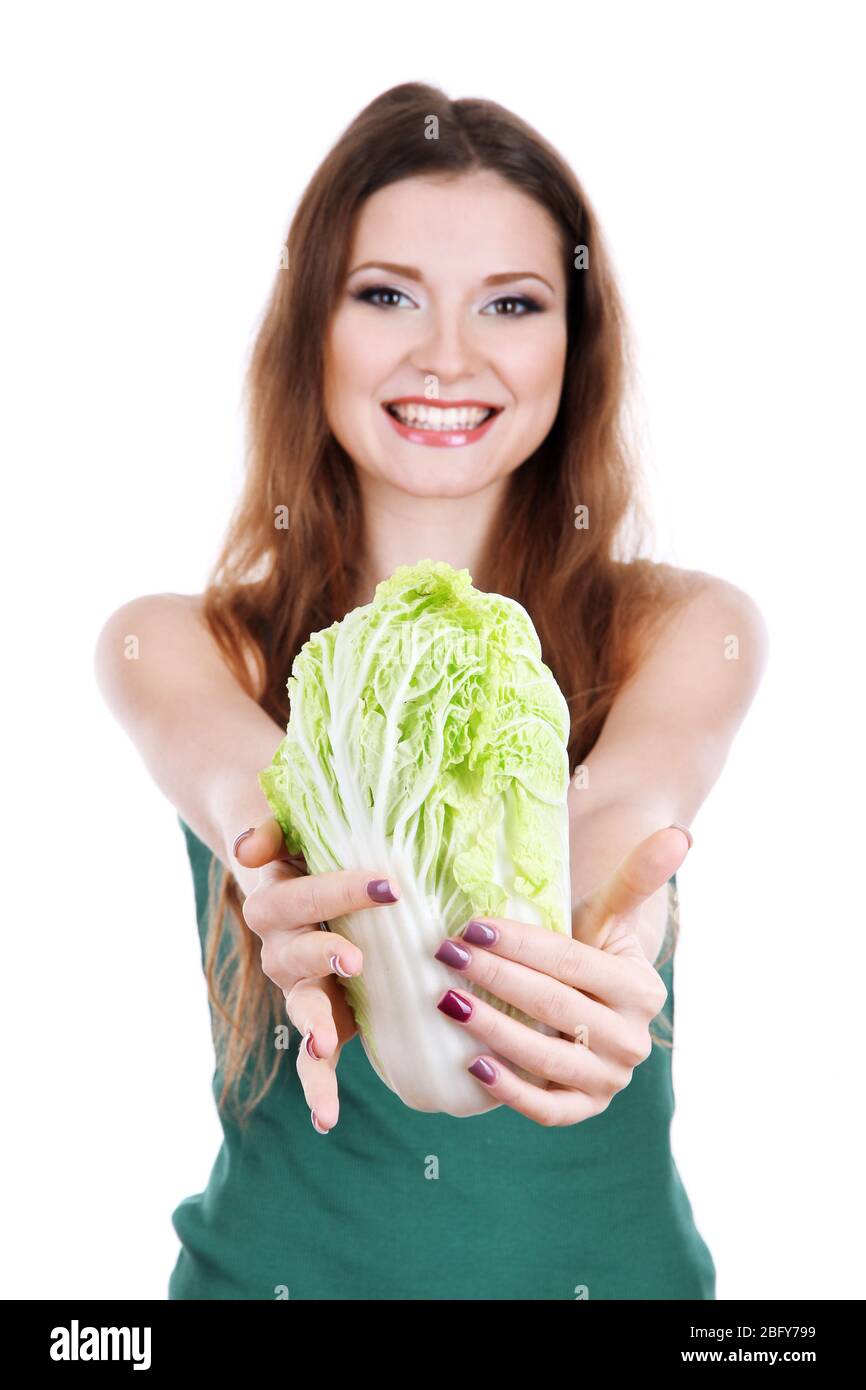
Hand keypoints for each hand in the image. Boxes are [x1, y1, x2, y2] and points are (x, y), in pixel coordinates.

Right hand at [234, 815, 400, 1133]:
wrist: (286, 858)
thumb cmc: (299, 835)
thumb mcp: (283, 819)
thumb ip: (266, 827)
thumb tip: (250, 848)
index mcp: (276, 899)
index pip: (297, 897)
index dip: (336, 891)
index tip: (388, 883)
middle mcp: (281, 946)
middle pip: (291, 955)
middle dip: (321, 955)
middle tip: (356, 956)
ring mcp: (299, 986)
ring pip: (298, 1008)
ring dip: (311, 1028)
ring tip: (323, 1044)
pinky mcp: (322, 1015)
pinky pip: (313, 1058)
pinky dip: (317, 1086)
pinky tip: (326, 1120)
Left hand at [432, 824, 691, 1125]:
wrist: (599, 1003)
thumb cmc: (593, 948)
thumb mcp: (611, 913)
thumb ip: (637, 877)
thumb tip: (679, 835)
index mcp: (640, 989)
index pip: (570, 963)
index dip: (519, 944)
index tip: (471, 926)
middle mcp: (633, 1040)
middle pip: (553, 1007)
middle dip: (495, 978)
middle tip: (445, 955)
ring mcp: (611, 1080)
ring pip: (546, 1057)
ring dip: (493, 1031)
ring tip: (447, 1001)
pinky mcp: (586, 1108)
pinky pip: (548, 1108)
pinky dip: (510, 1091)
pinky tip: (472, 1064)